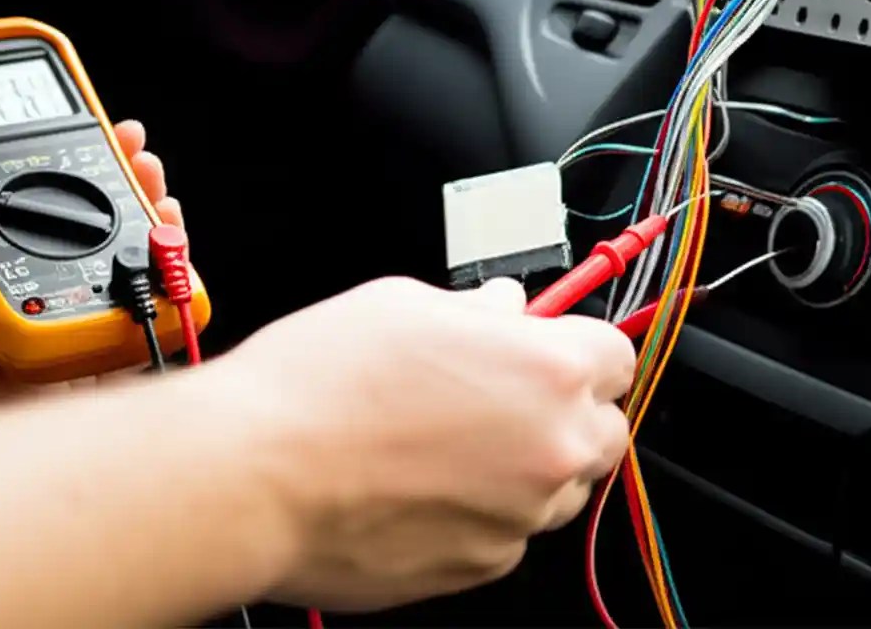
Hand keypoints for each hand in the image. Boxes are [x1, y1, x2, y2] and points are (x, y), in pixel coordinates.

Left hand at [0, 83, 184, 416]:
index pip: (8, 169)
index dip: (52, 135)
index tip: (83, 110)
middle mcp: (8, 267)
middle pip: (76, 205)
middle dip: (117, 169)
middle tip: (136, 147)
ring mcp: (50, 311)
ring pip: (117, 254)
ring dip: (151, 217)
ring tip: (158, 190)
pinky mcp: (83, 358)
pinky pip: (140, 320)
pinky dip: (171, 284)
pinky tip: (169, 250)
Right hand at [215, 276, 635, 611]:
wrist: (253, 477)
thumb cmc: (316, 386)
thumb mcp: (402, 304)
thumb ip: (477, 310)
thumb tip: (504, 309)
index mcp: (547, 369)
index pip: (618, 356)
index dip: (581, 349)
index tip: (553, 351)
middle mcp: (550, 447)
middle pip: (604, 430)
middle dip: (566, 413)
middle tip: (501, 399)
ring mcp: (519, 516)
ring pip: (559, 490)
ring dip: (528, 467)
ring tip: (448, 446)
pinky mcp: (480, 566)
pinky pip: (508, 534)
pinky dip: (483, 514)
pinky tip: (422, 488)